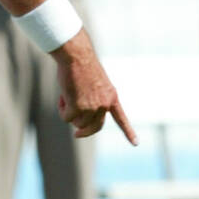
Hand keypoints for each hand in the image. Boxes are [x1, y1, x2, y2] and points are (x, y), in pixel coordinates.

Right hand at [54, 29, 137, 143]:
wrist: (77, 55)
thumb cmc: (83, 65)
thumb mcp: (95, 84)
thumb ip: (93, 100)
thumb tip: (81, 120)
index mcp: (111, 97)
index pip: (121, 118)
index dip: (128, 132)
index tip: (136, 144)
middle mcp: (104, 105)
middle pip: (94, 128)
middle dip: (84, 132)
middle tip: (76, 134)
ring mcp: (91, 107)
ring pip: (78, 123)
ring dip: (70, 114)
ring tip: (67, 96)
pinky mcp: (78, 107)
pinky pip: (67, 117)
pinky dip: (62, 109)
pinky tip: (63, 96)